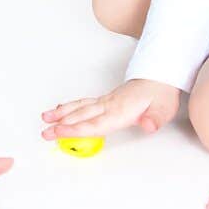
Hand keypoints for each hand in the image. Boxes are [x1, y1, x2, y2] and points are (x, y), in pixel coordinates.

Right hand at [41, 77, 179, 139]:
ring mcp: (106, 101)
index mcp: (121, 110)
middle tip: (44, 132)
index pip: (94, 123)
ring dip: (61, 114)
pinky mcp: (106, 100)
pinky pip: (84, 103)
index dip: (76, 129)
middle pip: (81, 116)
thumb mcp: (164, 109)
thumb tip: (148, 126)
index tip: (60, 132)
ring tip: (45, 119)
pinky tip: (61, 109)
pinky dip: (70, 106)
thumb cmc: (161, 94)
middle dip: (61, 125)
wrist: (160, 76)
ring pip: (79, 107)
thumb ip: (154, 118)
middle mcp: (109, 104)